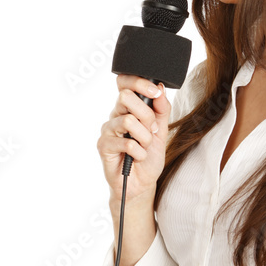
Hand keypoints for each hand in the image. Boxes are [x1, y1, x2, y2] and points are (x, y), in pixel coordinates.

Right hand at [97, 74, 171, 206]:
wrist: (142, 183)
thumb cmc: (148, 156)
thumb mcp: (162, 130)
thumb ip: (161, 109)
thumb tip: (160, 87)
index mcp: (127, 108)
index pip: (125, 83)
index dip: (138, 82)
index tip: (155, 92)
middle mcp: (115, 115)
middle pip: (125, 96)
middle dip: (146, 115)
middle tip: (152, 130)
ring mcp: (108, 130)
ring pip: (128, 120)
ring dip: (145, 137)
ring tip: (145, 147)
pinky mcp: (104, 146)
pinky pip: (126, 142)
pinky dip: (139, 152)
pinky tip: (138, 157)